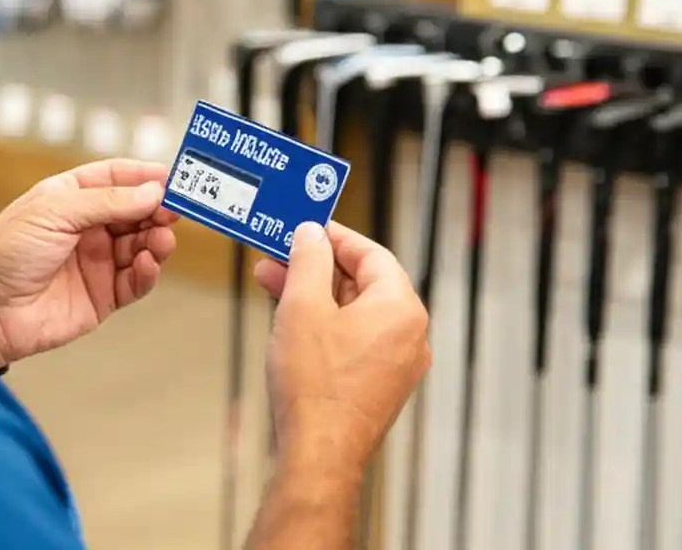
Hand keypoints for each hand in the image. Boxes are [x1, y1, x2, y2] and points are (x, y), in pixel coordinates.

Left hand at [0, 159, 178, 369]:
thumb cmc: (5, 253)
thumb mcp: (55, 212)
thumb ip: (107, 202)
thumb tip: (151, 192)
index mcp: (70, 198)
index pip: (116, 178)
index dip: (144, 176)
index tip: (172, 177)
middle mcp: (86, 228)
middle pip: (136, 211)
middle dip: (158, 209)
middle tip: (176, 209)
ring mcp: (96, 262)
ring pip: (141, 245)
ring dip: (156, 240)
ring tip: (162, 238)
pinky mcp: (102, 295)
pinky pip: (135, 281)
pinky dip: (147, 271)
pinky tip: (147, 263)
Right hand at [253, 221, 429, 470]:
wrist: (318, 453)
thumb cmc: (314, 384)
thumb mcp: (303, 307)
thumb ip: (309, 261)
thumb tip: (311, 235)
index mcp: (400, 308)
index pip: (372, 254)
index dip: (335, 237)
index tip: (306, 228)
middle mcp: (409, 334)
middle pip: (363, 283)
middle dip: (316, 268)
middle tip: (279, 256)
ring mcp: (397, 363)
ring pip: (356, 313)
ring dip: (316, 296)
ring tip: (272, 285)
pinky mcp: (380, 385)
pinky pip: (355, 340)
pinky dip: (326, 325)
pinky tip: (291, 322)